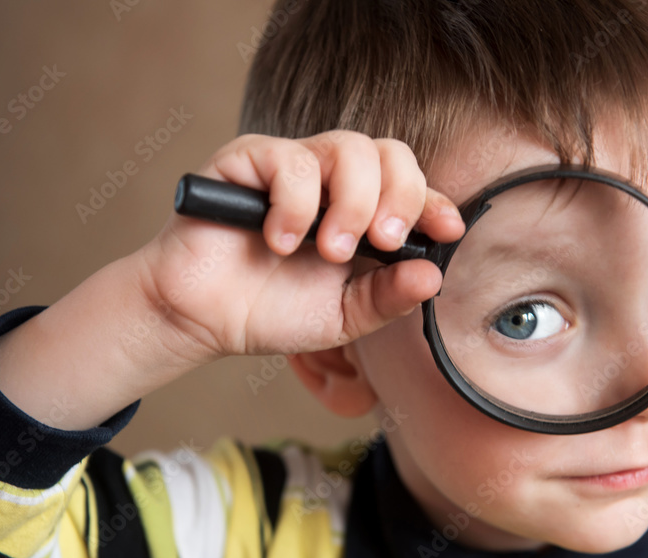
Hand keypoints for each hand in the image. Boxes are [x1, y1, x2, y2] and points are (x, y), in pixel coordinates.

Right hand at [137, 131, 464, 363]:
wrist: (202, 319)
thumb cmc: (269, 312)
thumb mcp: (342, 317)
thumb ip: (386, 298)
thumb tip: (433, 277)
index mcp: (361, 214)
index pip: (411, 188)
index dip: (433, 203)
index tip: (446, 231)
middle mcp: (332, 183)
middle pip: (390, 153)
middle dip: (399, 198)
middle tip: (381, 243)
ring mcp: (292, 167)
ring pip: (348, 148)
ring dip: (352, 203)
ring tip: (329, 251)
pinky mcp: (248, 160)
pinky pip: (290, 161)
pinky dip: (296, 205)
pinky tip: (280, 241)